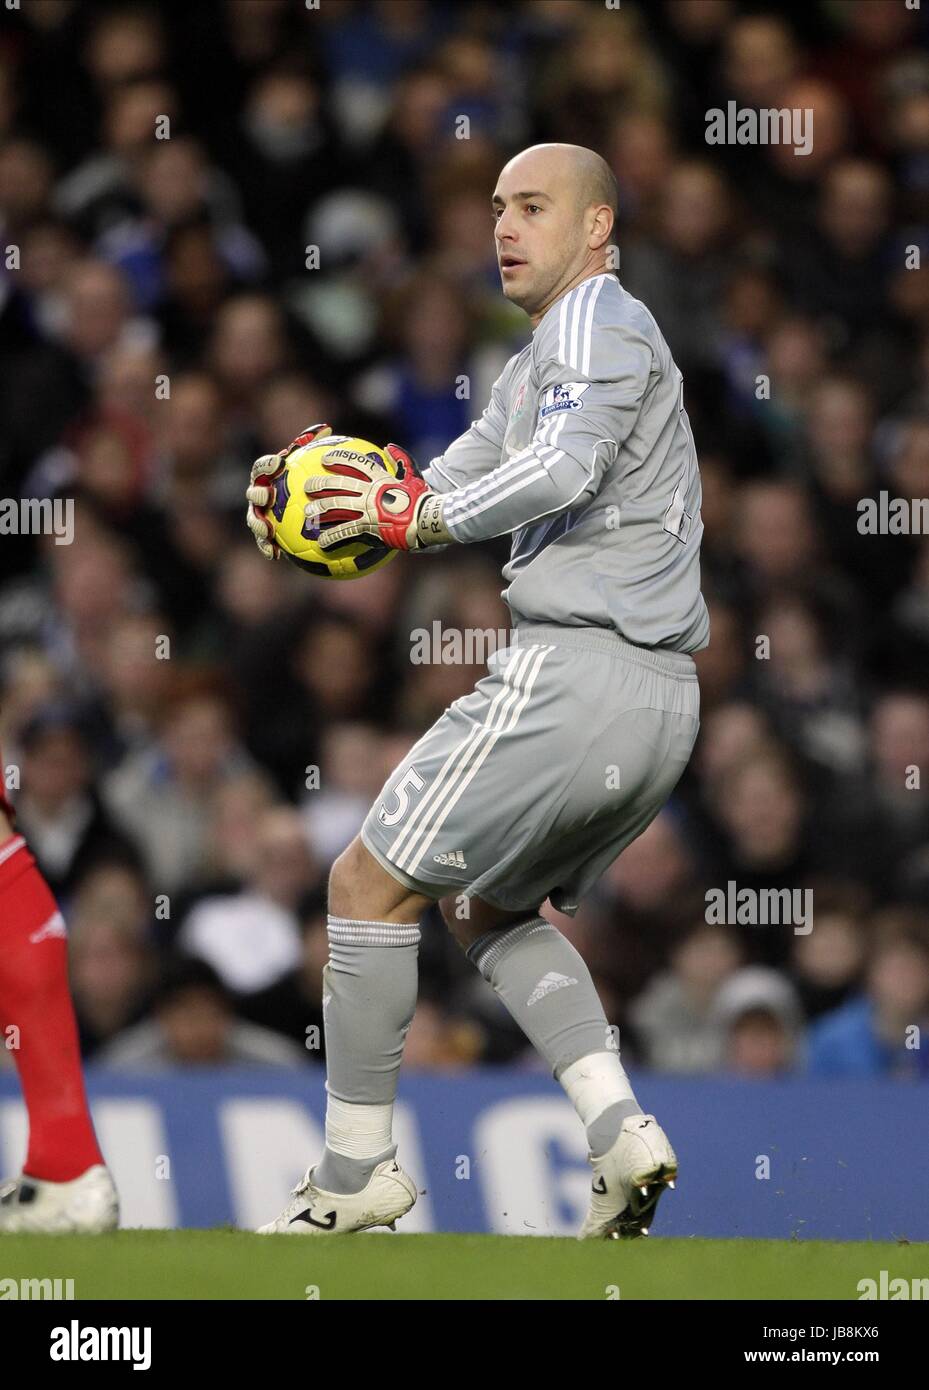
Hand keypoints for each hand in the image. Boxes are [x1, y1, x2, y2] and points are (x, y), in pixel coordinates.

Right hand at [245, 423, 332, 558]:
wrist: (310, 512)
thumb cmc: (312, 483)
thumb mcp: (317, 465)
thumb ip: (317, 447)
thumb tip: (326, 428)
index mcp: (268, 477)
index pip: (263, 467)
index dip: (267, 464)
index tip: (279, 463)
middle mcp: (261, 495)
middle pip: (254, 494)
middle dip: (257, 495)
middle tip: (267, 497)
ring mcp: (260, 516)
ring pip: (254, 520)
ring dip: (257, 525)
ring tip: (267, 532)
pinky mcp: (265, 536)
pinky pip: (264, 542)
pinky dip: (267, 548)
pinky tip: (276, 555)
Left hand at [303, 442, 451, 551]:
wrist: (428, 520)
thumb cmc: (423, 499)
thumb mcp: (414, 475)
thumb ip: (402, 459)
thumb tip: (389, 445)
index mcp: (380, 478)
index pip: (356, 463)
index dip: (339, 458)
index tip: (325, 458)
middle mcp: (370, 492)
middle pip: (339, 484)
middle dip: (320, 484)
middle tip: (306, 486)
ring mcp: (367, 509)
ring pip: (337, 507)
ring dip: (320, 509)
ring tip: (307, 513)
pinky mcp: (368, 527)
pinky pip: (345, 532)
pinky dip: (332, 537)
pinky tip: (321, 542)